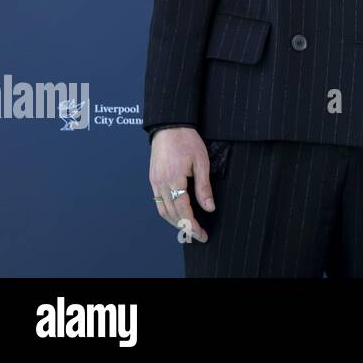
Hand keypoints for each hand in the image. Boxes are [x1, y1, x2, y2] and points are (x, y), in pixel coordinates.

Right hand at [149, 126, 212, 241]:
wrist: (169, 127)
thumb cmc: (187, 141)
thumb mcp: (201, 162)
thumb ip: (204, 187)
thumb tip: (209, 208)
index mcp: (174, 180)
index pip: (183, 210)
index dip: (193, 225)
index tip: (202, 235)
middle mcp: (161, 184)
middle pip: (171, 214)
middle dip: (185, 228)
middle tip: (198, 236)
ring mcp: (155, 182)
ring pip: (163, 211)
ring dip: (175, 222)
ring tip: (189, 228)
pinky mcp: (153, 179)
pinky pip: (158, 202)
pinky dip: (167, 212)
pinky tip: (177, 215)